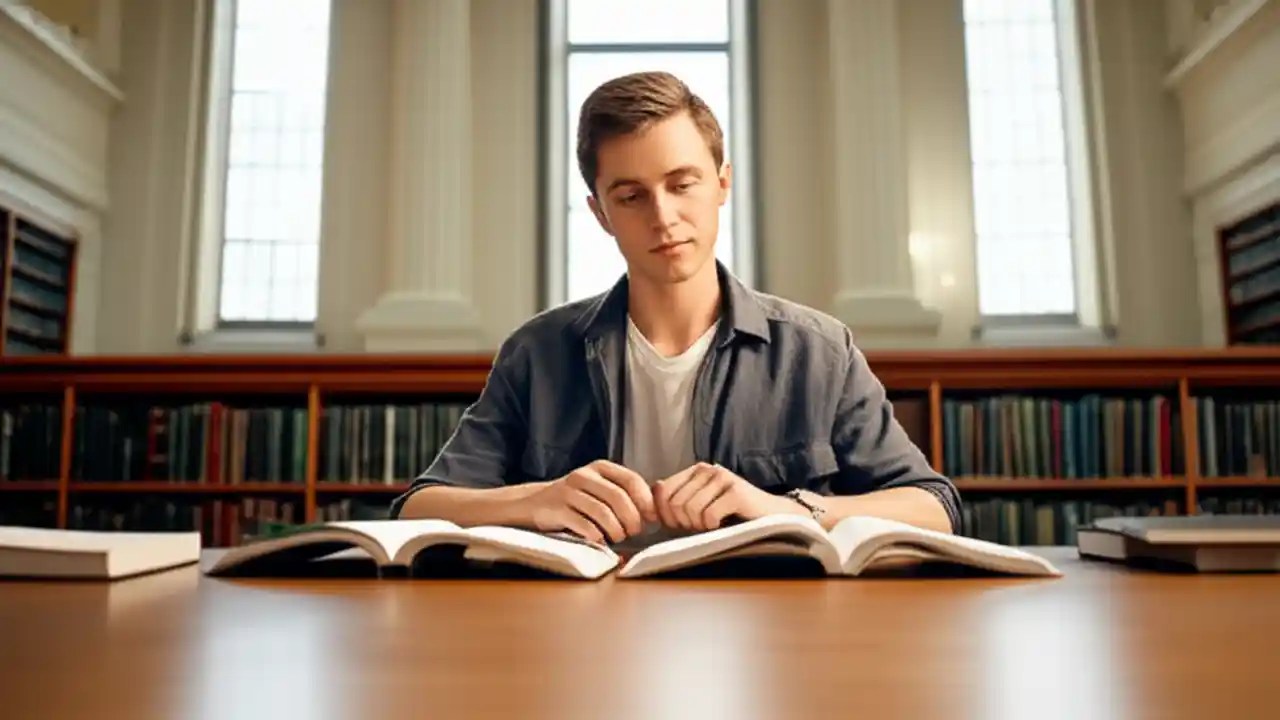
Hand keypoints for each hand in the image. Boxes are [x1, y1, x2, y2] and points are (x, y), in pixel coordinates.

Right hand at [523, 460, 657, 543]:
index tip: (652, 518)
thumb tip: (655, 511)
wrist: (533, 504)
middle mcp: (583, 475)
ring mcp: (568, 491)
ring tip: (617, 537)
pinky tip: (599, 540)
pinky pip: (584, 526)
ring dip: (616, 530)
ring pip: (602, 513)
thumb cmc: (575, 501)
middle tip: (634, 532)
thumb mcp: (598, 490)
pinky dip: (597, 537)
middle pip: (618, 497)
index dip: (645, 500)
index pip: (631, 479)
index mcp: (599, 468)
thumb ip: (623, 494)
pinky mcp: (556, 509)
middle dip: (632, 519)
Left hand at [653, 462, 805, 532]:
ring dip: (699, 526)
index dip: (666, 515)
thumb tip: (652, 495)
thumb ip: (675, 500)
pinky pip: (708, 516)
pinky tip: (724, 524)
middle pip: (674, 503)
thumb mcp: (699, 507)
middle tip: (700, 527)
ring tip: (713, 525)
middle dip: (683, 523)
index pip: (661, 491)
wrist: (772, 517)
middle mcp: (707, 469)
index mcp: (695, 470)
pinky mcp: (736, 492)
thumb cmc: (732, 516)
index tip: (680, 526)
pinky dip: (713, 527)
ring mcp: (722, 478)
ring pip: (689, 510)